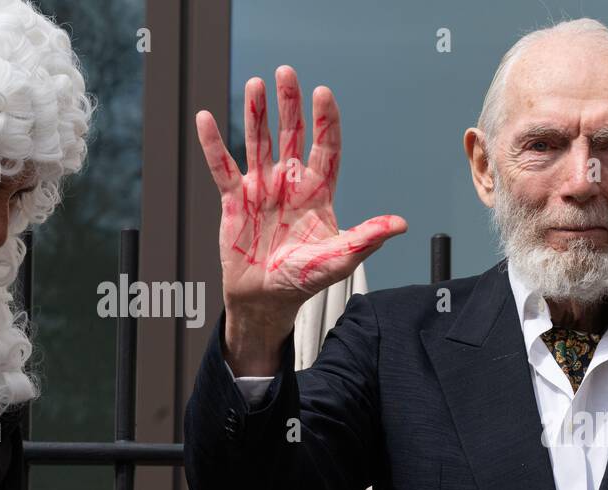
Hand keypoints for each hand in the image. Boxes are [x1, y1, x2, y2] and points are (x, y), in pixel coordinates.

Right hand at [195, 64, 406, 374]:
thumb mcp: (339, 259)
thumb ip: (366, 238)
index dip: (325, 122)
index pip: (325, 149)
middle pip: (291, 135)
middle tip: (287, 72)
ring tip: (256, 83)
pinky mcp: (235, 200)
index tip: (323, 94)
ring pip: (258, 142)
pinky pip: (222, 166)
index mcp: (317, 194)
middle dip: (290, 104)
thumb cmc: (304, 280)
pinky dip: (213, 144)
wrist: (266, 298)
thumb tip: (400, 224)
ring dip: (256, 114)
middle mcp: (290, 185)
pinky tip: (207, 118)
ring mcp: (262, 189)